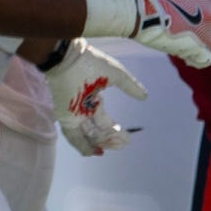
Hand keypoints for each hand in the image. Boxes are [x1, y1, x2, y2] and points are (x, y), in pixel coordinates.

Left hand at [45, 38, 147, 153]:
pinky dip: (83, 146)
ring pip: (86, 136)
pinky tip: (94, 152)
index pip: (104, 120)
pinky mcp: (65, 117)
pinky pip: (73, 136)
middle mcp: (83, 109)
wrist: (68, 58)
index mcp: (94, 99)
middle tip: (122, 144)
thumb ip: (130, 86)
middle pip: (96, 130)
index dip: (115, 130)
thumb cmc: (90, 62)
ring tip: (110, 148)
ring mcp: (74, 114)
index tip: (127, 137)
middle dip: (109, 139)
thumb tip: (144, 97)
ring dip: (98, 144)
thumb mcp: (116, 75)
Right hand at [132, 0, 210, 68]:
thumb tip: (202, 3)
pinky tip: (187, 59)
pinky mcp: (200, 48)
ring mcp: (208, 33)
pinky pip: (208, 59)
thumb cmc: (158, 2)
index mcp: (209, 2)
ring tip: (185, 49)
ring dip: (201, 48)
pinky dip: (199, 60)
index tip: (199, 28)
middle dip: (206, 37)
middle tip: (190, 39)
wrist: (148, 13)